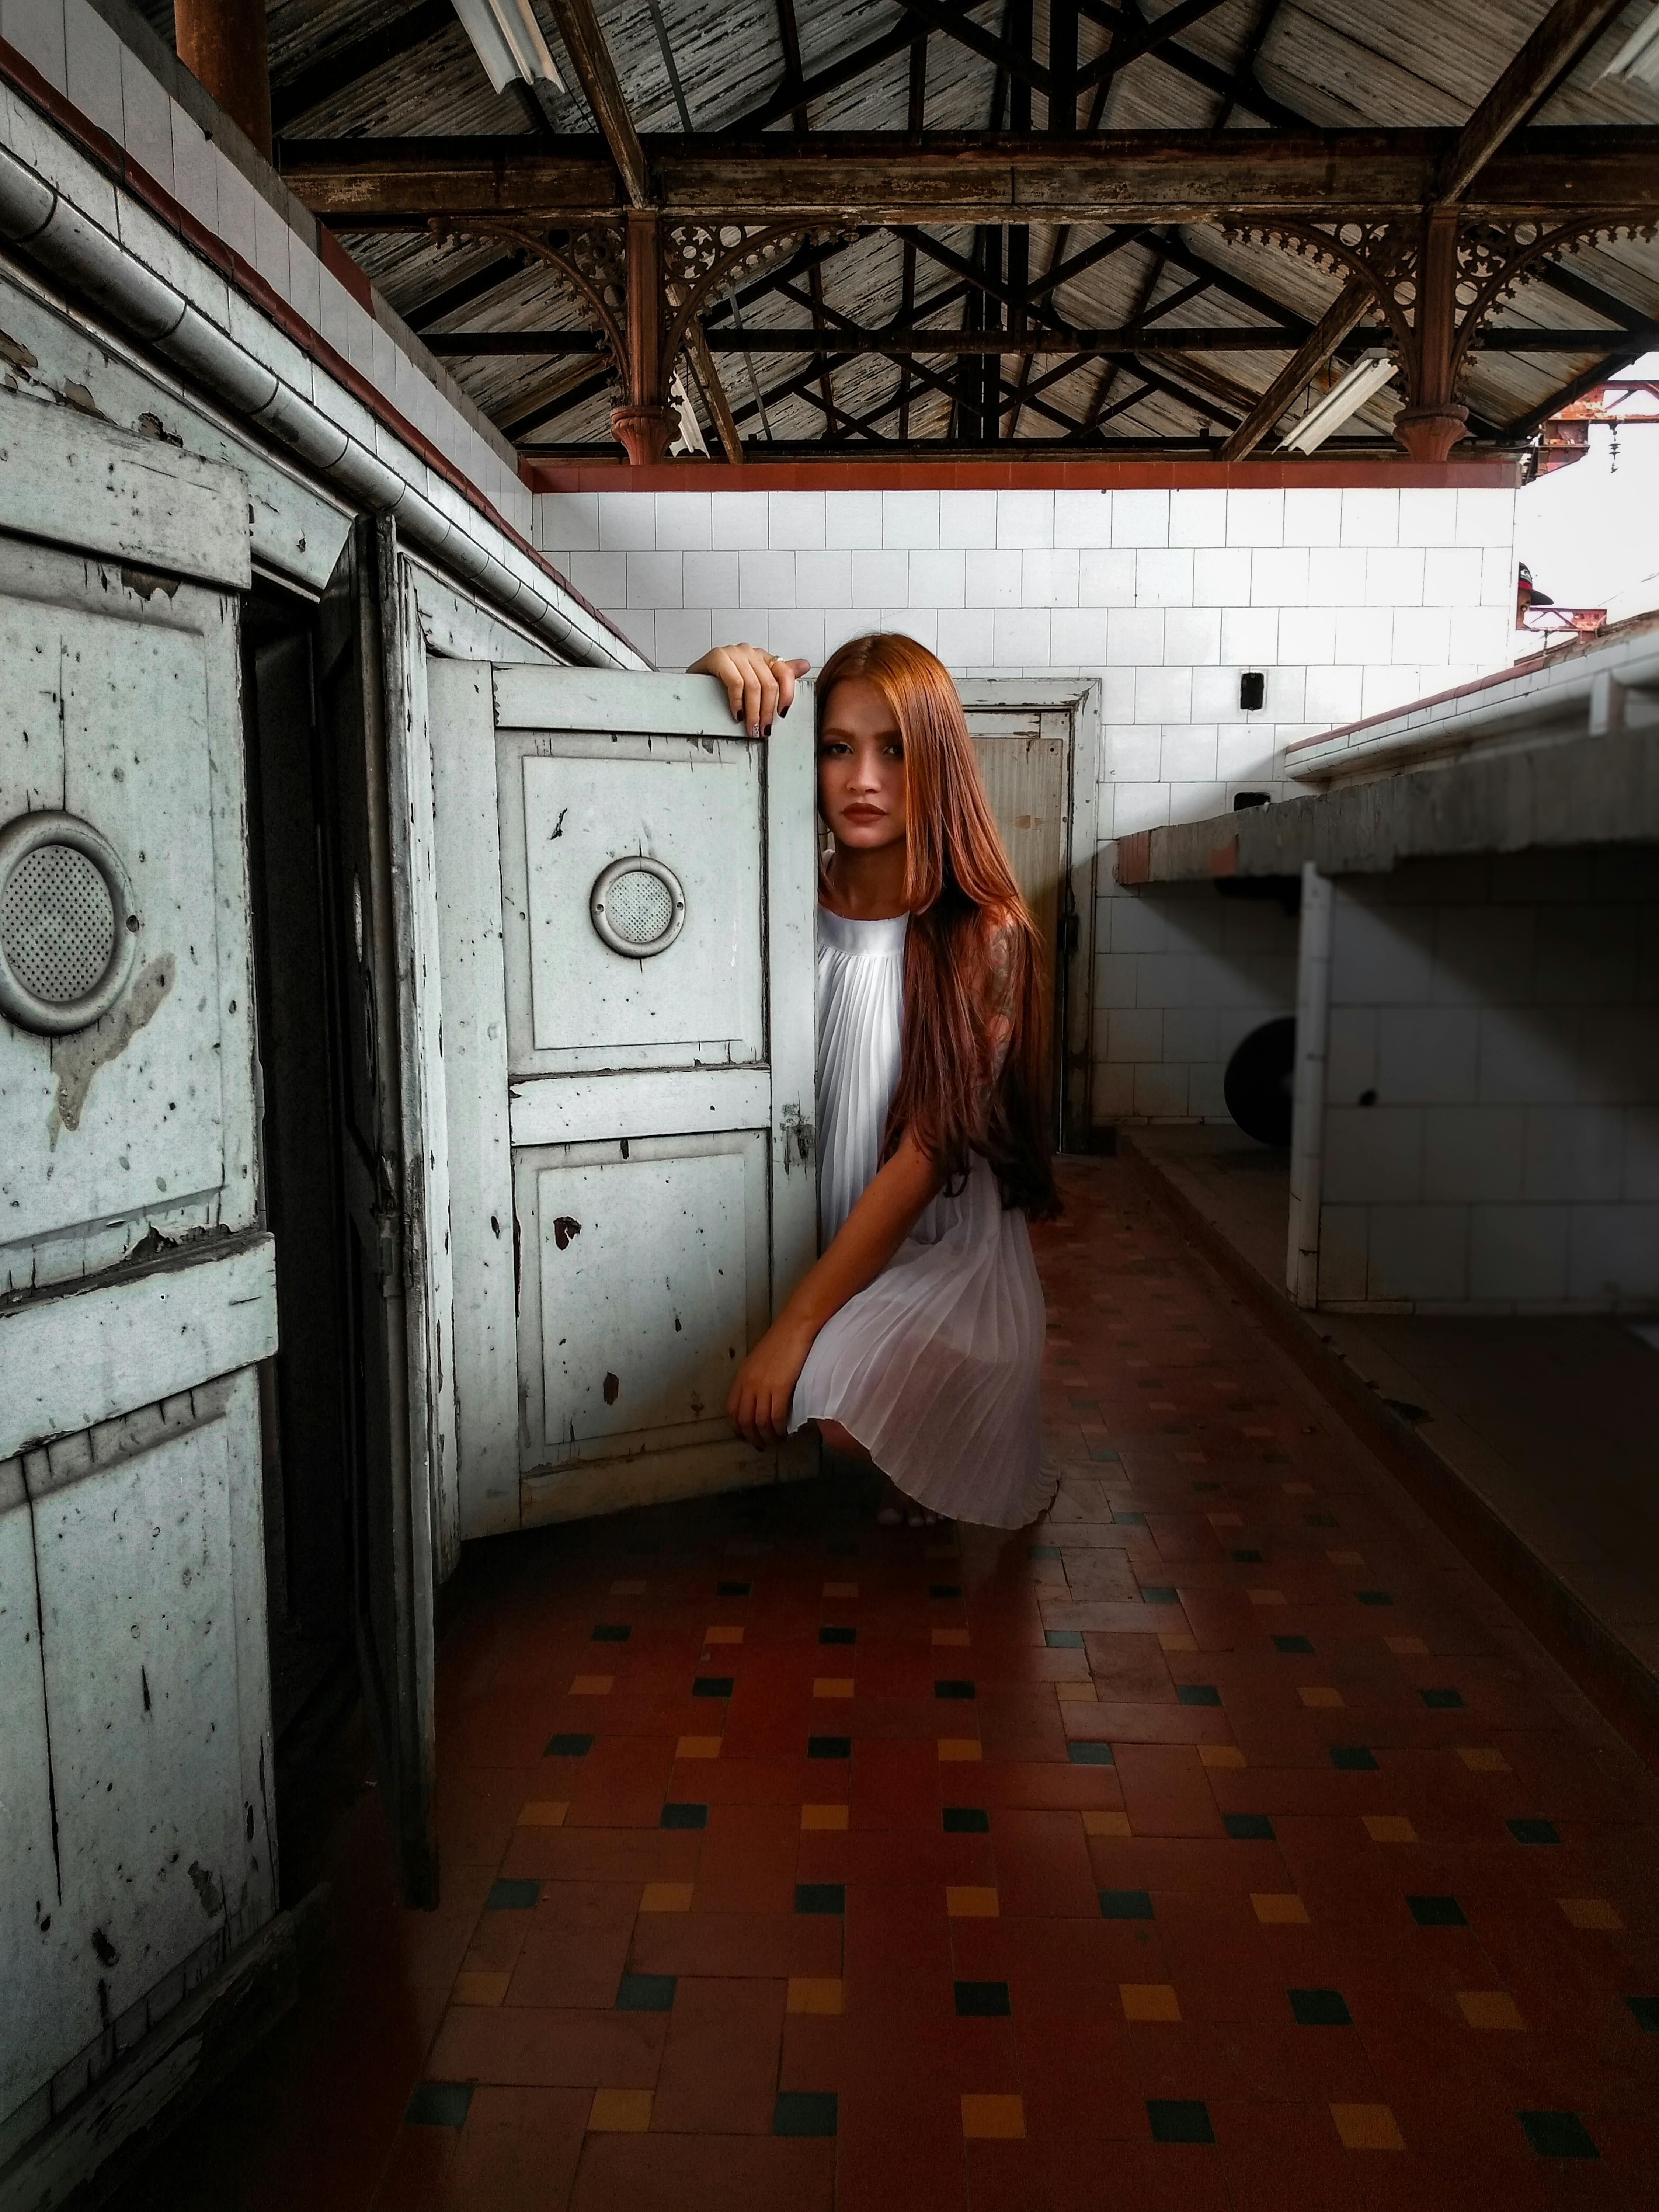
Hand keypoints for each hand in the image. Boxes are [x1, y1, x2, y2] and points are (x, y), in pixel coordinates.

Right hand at [688, 644, 810, 736]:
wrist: (692, 681)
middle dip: (767, 711)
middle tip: (762, 730)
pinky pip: (735, 683)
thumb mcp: (752, 680)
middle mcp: (750, 651)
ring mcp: (734, 652)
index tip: (782, 715)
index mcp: (762, 657)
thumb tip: (805, 666)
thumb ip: (778, 674)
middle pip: (769, 684)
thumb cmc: (721, 682)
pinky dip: (737, 703)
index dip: (787, 695)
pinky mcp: (718, 657)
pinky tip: (737, 715)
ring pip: (754, 685)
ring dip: (754, 712)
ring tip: (750, 728)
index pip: (785, 672)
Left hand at [727, 1315, 814, 1447]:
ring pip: (760, 1422)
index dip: (738, 1428)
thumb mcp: (758, 1363)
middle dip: (753, 1437)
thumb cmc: (779, 1343)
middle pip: (744, 1421)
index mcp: (741, 1378)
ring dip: (768, 1437)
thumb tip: (757, 1401)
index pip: (732, 1411)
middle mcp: (748, 1384)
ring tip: (776, 1442)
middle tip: (763, 1445)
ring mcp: (763, 1387)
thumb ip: (754, 1381)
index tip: (747, 1436)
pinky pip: (777, 1417)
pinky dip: (780, 1429)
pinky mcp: (780, 1388)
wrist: (794, 1328)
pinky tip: (785, 1433)